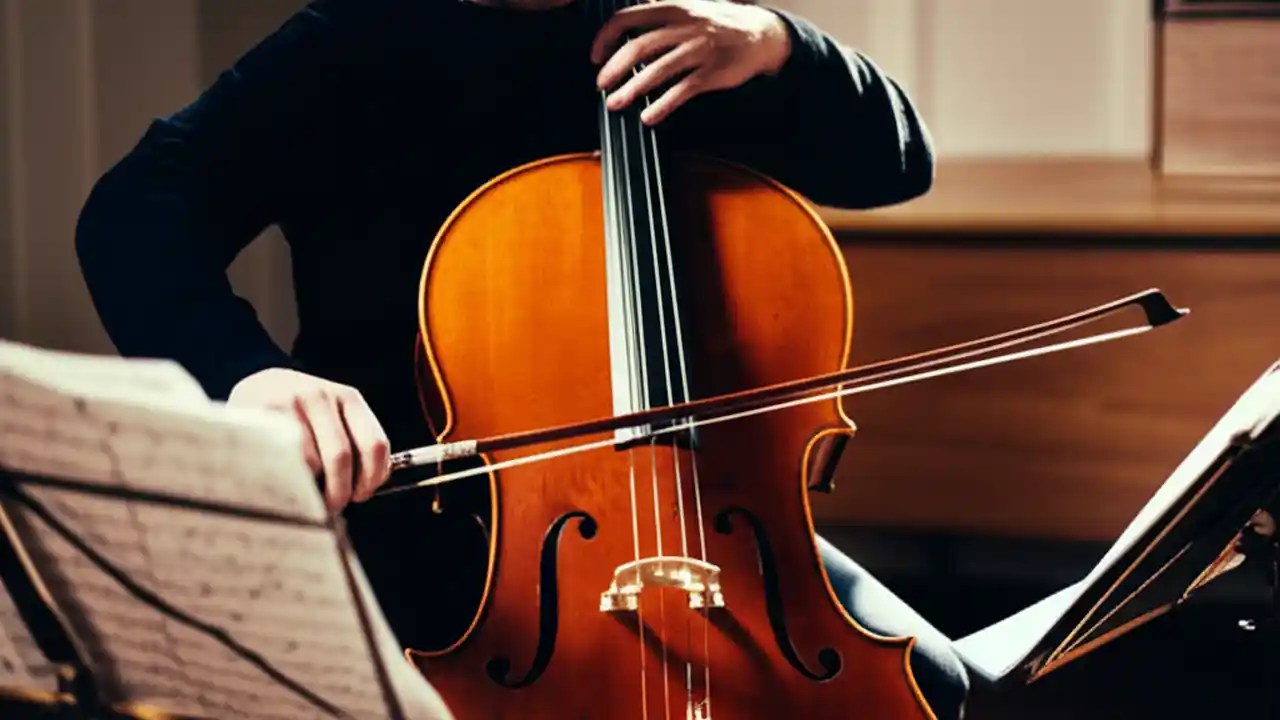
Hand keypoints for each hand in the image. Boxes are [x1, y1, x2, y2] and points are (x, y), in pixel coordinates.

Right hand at [228, 368, 390, 512]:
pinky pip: (282, 460)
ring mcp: (290, 401)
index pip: (374, 444)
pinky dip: (289, 479)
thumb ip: (352, 444)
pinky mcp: (263, 413)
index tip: (362, 494)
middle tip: (332, 506)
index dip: (372, 478)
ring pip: (311, 462)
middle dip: (339, 491)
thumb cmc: (300, 415)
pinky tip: (285, 479)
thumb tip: (365, 488)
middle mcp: (321, 395)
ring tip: (305, 494)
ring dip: (312, 489)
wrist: (255, 389)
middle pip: (341, 457)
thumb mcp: (331, 418)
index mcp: (348, 398)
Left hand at [591, 0, 791, 125]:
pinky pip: (682, 91)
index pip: (627, 18)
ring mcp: (699, 50)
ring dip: (632, 89)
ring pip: (658, 70)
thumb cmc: (720, 22)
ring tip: (616, 103)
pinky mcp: (712, 73)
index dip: (606, 38)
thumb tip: (628, 19)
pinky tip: (649, 116)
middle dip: (614, 68)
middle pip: (638, 47)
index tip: (596, 56)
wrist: (762, 34)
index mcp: (673, 7)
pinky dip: (663, 105)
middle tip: (601, 85)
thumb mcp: (689, 7)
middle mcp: (684, 26)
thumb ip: (659, 12)